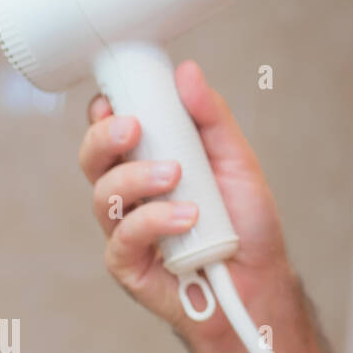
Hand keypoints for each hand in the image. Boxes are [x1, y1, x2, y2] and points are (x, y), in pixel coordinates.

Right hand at [78, 59, 293, 352]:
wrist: (260, 280)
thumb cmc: (244, 222)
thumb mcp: (237, 161)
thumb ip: (212, 118)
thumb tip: (188, 71)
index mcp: (148, 163)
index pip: (111, 131)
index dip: (104, 111)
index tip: (115, 97)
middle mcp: (131, 194)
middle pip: (93, 159)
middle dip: (105, 137)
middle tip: (134, 127)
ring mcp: (126, 230)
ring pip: (103, 195)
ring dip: (137, 178)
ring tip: (176, 175)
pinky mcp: (129, 265)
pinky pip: (124, 237)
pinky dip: (155, 221)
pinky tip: (187, 216)